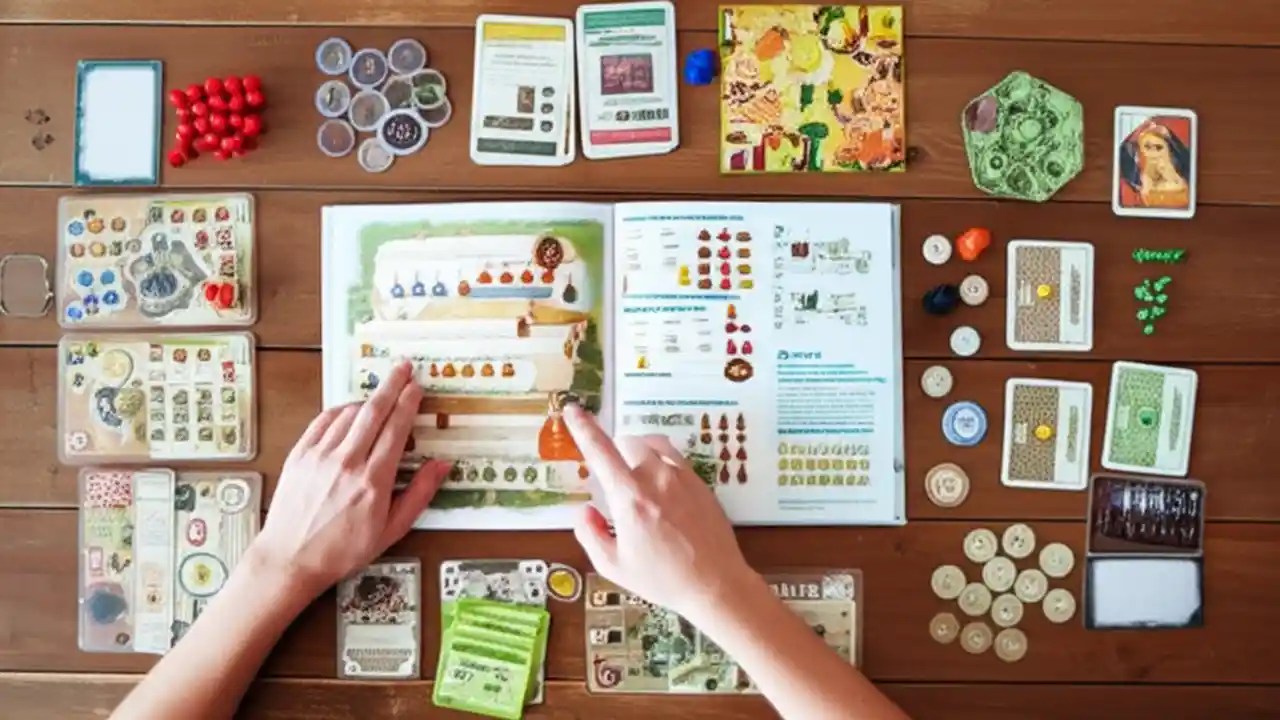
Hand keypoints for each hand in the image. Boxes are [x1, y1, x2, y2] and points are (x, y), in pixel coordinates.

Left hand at [250, 361, 450, 596]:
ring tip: (380, 395)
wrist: (290, 559)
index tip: (417, 388)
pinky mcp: (299, 455)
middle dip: (392, 385)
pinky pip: (323, 421)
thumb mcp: (391, 530)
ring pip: (349, 413)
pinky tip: (350, 411)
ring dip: (367, 399)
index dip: (409, 403)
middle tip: (403, 368)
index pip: (397, 429)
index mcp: (373, 481)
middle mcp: (346, 463)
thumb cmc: (342, 551)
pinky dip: (340, 410)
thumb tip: (441, 465)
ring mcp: (320, 456)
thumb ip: (420, 494)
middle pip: (374, 411)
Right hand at [565, 405, 756, 618]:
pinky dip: (661, 462)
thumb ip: (590, 534)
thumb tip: (584, 510)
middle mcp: (656, 479)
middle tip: (615, 481)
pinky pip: (674, 457)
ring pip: (652, 444)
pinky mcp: (700, 482)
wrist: (715, 584)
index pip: (600, 451)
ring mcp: (682, 477)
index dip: (582, 427)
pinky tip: (662, 489)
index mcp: (630, 498)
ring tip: (638, 480)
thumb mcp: (614, 566)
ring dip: (639, 454)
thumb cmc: (663, 579)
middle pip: (627, 442)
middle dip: (615, 453)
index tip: (572, 410)